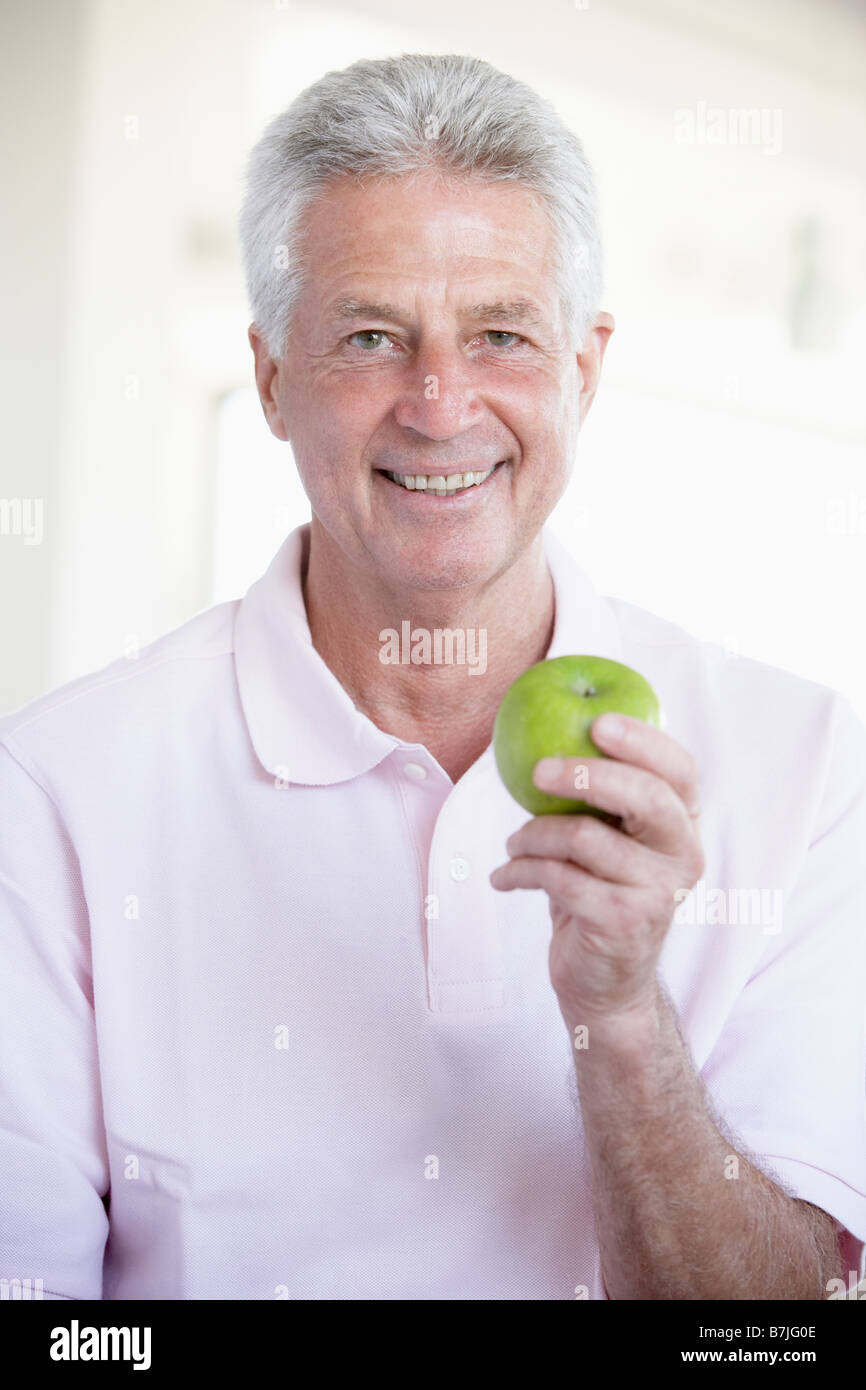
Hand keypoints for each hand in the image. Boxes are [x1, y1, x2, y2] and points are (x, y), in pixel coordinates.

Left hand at [489, 713, 704, 1030]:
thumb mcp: (609, 839)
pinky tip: (503, 875)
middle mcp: (685, 857)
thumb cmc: (600, 891)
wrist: (606, 982)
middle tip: (538, 770)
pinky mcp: (624, 923)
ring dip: (533, 835)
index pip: (681, 771)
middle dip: (587, 774)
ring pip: (585, 838)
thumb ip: (600, 795)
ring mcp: (658, 893)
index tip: (597, 721)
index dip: (645, 741)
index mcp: (684, 825)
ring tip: (514, 843)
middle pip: (646, 797)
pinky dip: (521, 870)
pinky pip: (558, 878)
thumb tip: (551, 724)